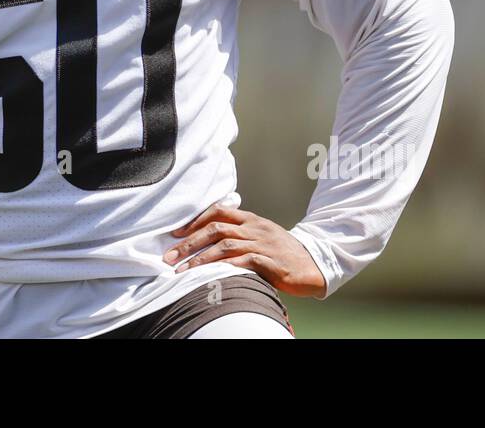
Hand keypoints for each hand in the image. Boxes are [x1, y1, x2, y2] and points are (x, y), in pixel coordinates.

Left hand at [164, 202, 327, 297]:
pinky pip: (244, 262)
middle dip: (189, 243)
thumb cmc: (282, 251)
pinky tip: (211, 274)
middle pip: (215, 229)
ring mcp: (263, 245)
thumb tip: (208, 237)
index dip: (194, 221)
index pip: (218, 211)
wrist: (315, 262)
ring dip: (200, 259)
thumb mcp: (260, 234)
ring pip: (225, 246)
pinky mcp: (271, 263)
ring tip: (183, 270)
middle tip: (169, 256)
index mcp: (250, 219)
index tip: (175, 234)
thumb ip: (238, 232)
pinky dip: (225, 267)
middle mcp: (254, 229)